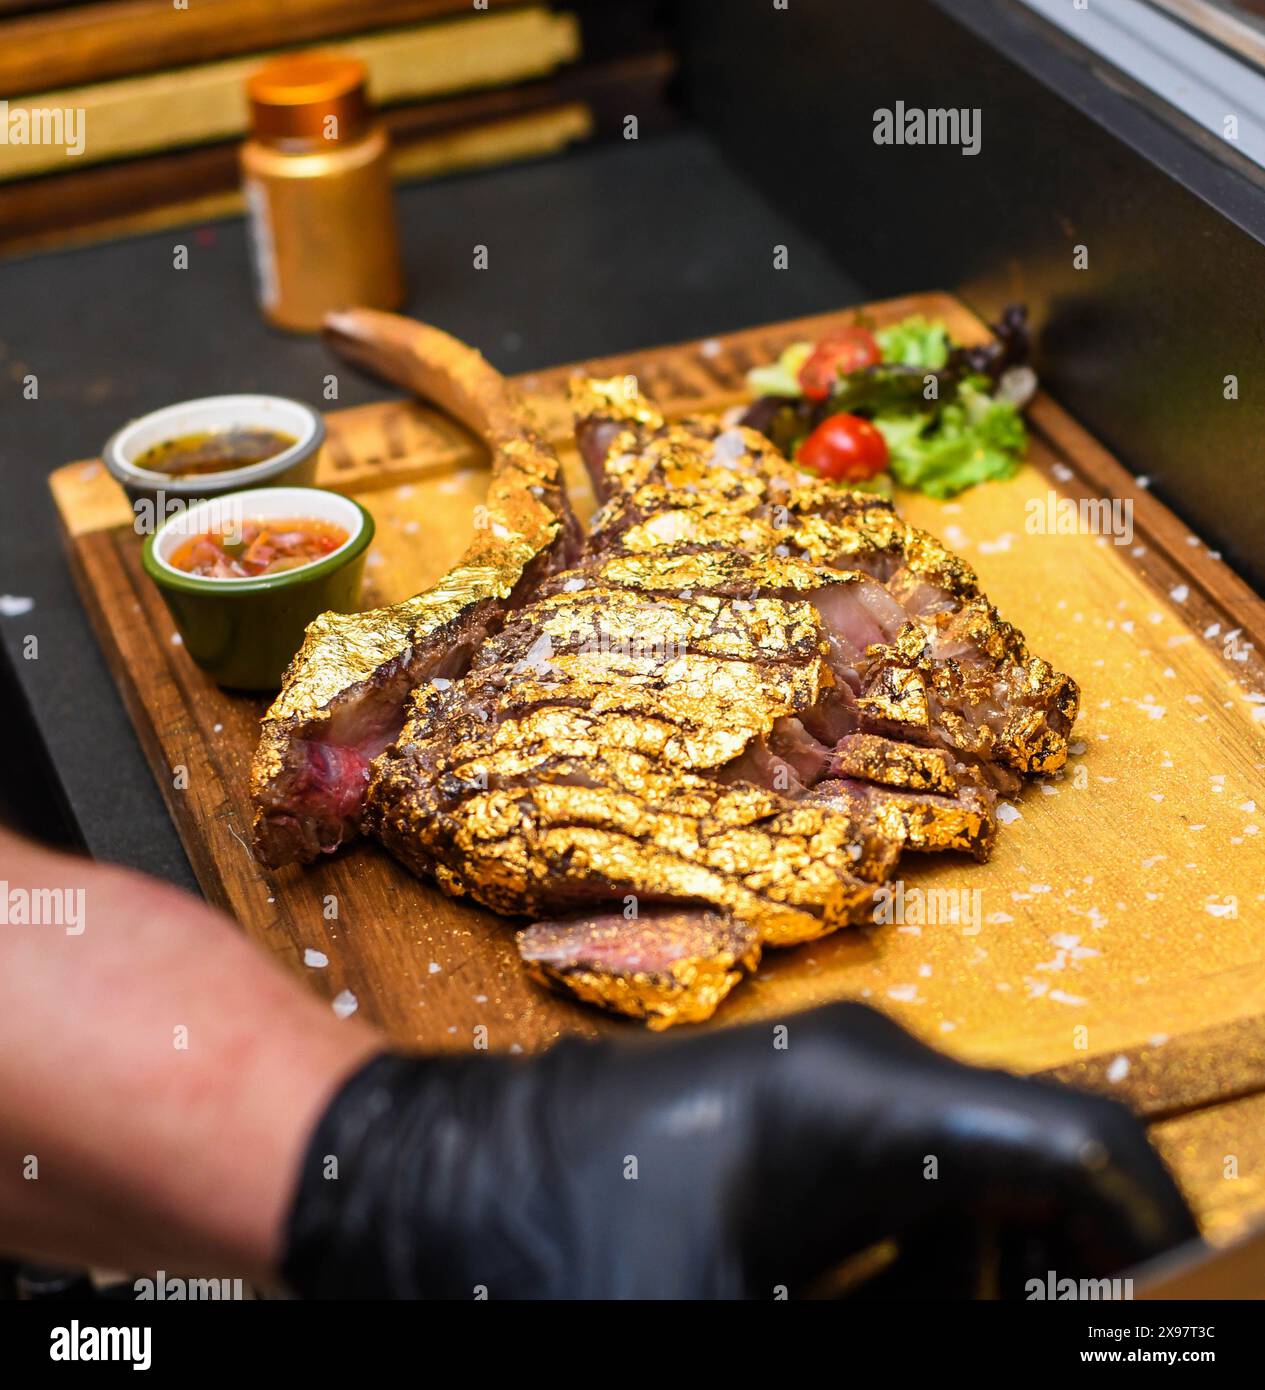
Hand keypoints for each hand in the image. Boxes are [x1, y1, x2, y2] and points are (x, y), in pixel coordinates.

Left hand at [281, 1002, 1196, 1298]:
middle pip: (1028, 1190)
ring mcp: (820, 1100)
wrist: (404, 1184)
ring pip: (959, 1213)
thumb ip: (869, 1333)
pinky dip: (895, 1285)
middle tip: (1026, 1333)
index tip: (1166, 1319)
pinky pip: (889, 1216)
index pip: (1081, 1149)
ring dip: (955, 1293)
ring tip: (899, 1318)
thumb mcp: (713, 1324)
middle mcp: (867, 1077)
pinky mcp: (777, 1136)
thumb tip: (973, 1316)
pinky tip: (833, 1314)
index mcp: (875, 1099)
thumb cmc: (540, 1244)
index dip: (1147, 1247)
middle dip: (1031, 1285)